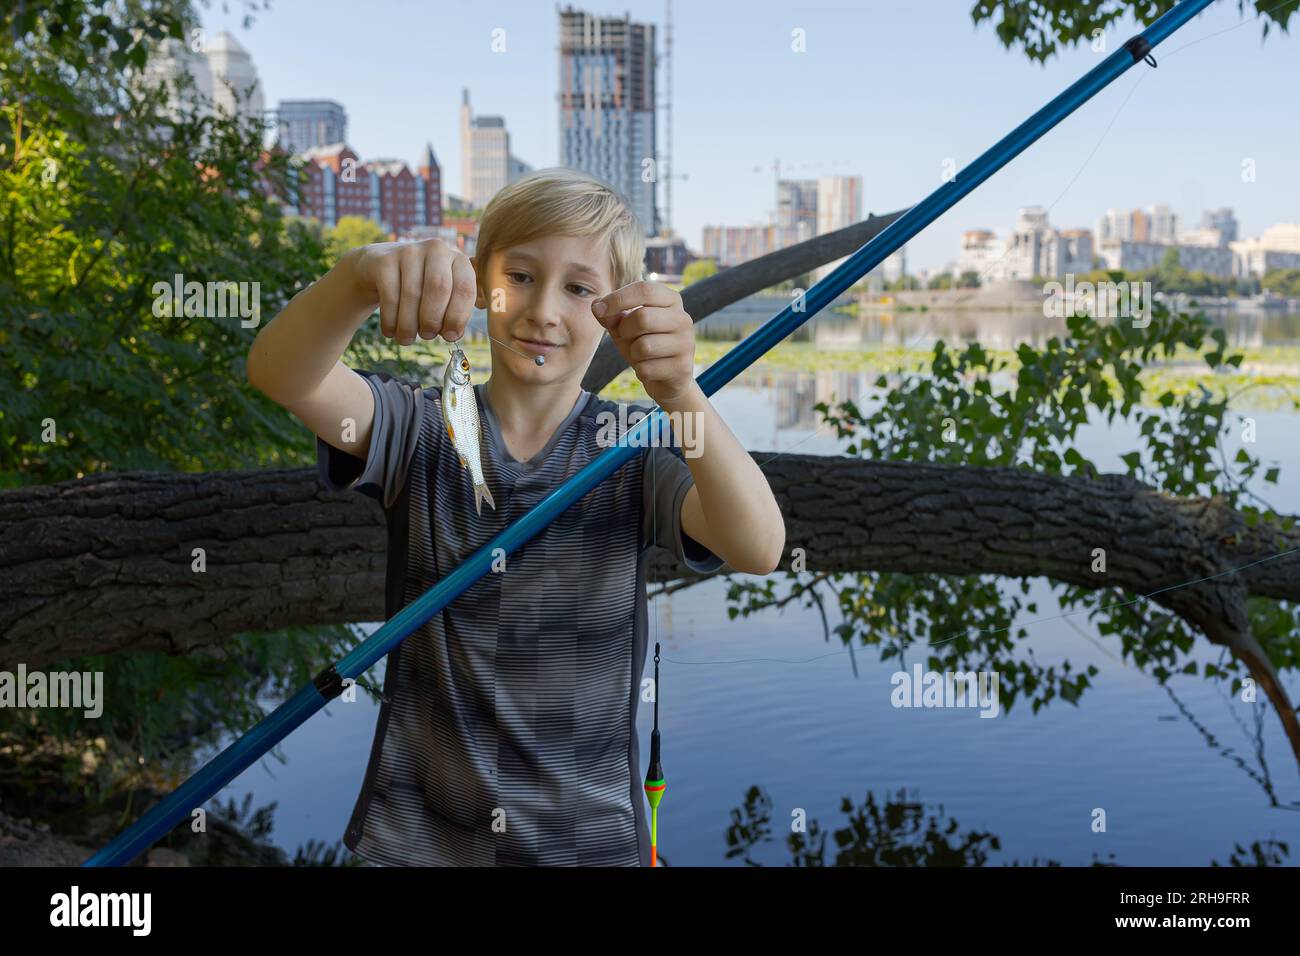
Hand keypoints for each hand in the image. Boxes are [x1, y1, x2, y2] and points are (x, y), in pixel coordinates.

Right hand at [347, 238, 475, 345]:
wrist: (379, 270)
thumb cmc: (420, 290)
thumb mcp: (444, 297)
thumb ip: (455, 313)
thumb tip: (454, 333)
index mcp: (458, 260)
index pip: (465, 288)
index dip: (458, 317)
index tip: (450, 336)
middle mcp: (436, 250)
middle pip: (439, 288)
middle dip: (433, 319)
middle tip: (427, 336)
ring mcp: (409, 251)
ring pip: (412, 294)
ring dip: (409, 325)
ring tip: (406, 338)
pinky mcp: (384, 260)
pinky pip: (390, 296)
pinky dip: (391, 320)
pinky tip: (391, 331)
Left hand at [592, 281, 696, 405]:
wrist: (666, 378)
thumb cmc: (643, 344)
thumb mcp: (624, 326)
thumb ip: (610, 315)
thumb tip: (597, 307)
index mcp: (671, 300)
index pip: (645, 290)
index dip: (618, 298)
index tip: (598, 309)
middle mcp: (683, 319)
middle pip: (643, 318)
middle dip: (625, 331)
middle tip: (626, 338)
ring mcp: (686, 343)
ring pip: (644, 346)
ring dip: (632, 353)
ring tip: (640, 356)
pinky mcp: (683, 367)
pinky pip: (647, 369)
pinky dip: (640, 371)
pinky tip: (651, 370)